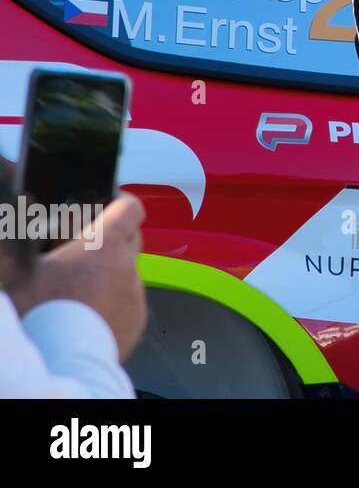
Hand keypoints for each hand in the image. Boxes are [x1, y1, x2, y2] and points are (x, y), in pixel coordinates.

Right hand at [7, 195, 146, 360]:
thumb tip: (12, 212)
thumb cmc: (35, 315)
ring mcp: (135, 296)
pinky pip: (128, 302)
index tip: (109, 205)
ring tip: (75, 288)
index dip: (119, 204)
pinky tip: (84, 311)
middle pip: (132, 239)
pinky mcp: (136, 322)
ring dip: (108, 274)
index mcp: (104, 247)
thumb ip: (20, 241)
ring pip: (127, 273)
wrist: (55, 365)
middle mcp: (128, 268)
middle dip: (112, 238)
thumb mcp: (17, 269)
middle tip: (82, 248)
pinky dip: (112, 302)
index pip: (129, 208)